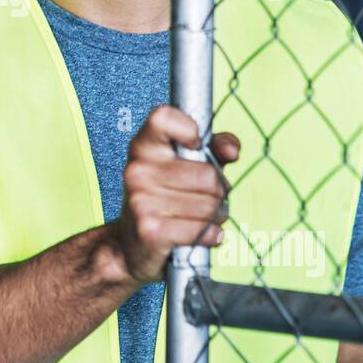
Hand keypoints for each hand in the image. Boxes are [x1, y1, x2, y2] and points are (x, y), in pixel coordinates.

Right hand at [109, 105, 239, 284]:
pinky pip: (202, 229)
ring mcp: (141, 200)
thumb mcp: (186, 165)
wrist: (130, 245)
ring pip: (209, 204)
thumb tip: (231, 151)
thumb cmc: (165, 198)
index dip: (188, 129)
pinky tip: (203, 235)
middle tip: (207, 197)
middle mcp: (137, 170)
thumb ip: (214, 147)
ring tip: (203, 217)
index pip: (164, 118)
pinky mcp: (151, 230)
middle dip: (218, 190)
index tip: (195, 146)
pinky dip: (211, 235)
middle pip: (208, 174)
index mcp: (143, 146)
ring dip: (216, 215)